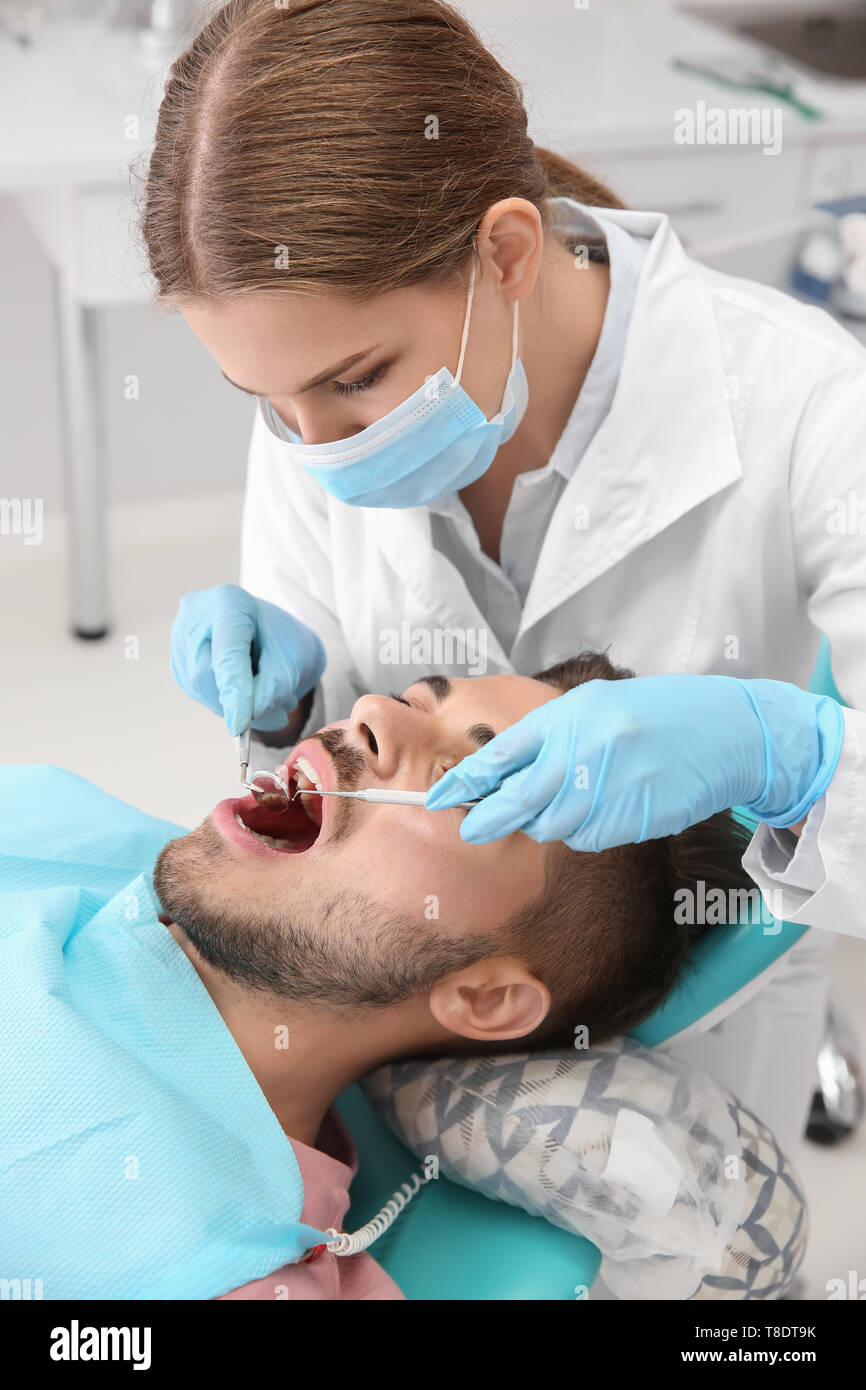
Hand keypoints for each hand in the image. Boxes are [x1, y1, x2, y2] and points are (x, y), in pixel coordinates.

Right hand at [170, 584, 325, 735]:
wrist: (272, 635)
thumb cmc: (284, 642)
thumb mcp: (293, 662)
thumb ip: (272, 689)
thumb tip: (245, 718)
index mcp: (228, 601)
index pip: (228, 652)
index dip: (234, 691)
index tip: (241, 725)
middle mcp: (195, 613)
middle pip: (206, 672)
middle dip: (236, 702)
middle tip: (276, 714)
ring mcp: (181, 635)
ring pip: (199, 687)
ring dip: (233, 705)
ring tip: (267, 698)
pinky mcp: (179, 658)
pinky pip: (196, 692)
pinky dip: (223, 702)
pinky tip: (244, 693)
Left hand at [425, 674, 843, 850]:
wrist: (722, 733)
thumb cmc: (654, 715)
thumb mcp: (593, 708)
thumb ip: (548, 739)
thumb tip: (501, 776)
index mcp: (565, 719)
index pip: (498, 756)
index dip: (463, 782)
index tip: (436, 798)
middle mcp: (579, 754)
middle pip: (515, 802)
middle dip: (487, 819)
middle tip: (470, 829)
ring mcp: (603, 791)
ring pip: (550, 826)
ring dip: (548, 821)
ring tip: (581, 795)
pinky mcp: (625, 821)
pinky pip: (586, 836)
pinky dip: (586, 828)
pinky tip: (613, 803)